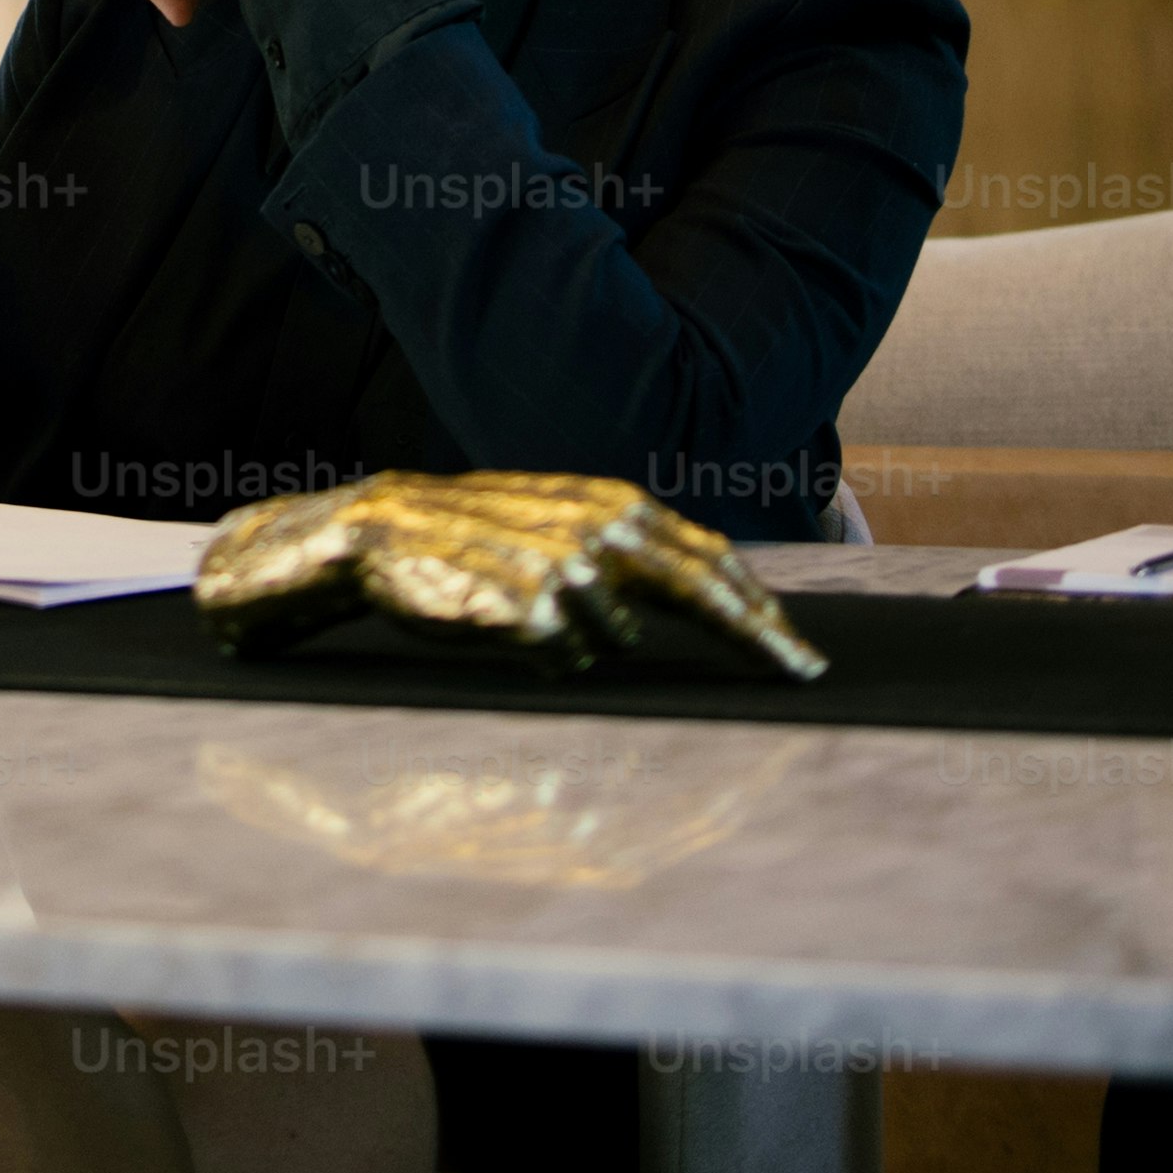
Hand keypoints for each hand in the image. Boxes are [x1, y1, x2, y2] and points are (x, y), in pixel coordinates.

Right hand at [197, 472, 825, 681]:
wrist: (370, 539)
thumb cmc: (468, 546)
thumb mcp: (557, 528)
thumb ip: (634, 552)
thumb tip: (727, 594)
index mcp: (610, 502)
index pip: (709, 558)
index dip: (763, 609)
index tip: (802, 653)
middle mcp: (599, 526)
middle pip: (703, 589)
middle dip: (760, 635)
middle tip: (803, 671)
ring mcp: (566, 567)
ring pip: (618, 639)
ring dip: (588, 641)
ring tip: (526, 615)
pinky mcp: (531, 610)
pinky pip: (570, 661)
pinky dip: (548, 656)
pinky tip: (504, 631)